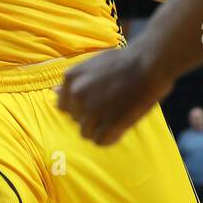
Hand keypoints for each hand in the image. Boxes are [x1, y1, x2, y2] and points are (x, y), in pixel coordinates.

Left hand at [56, 47, 172, 145]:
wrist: (148, 63)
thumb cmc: (124, 61)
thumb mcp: (92, 64)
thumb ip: (74, 80)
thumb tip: (54, 91)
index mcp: (70, 79)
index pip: (64, 106)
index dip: (80, 107)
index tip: (95, 102)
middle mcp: (76, 95)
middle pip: (76, 120)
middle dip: (91, 117)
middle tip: (111, 107)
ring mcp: (91, 111)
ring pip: (86, 133)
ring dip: (100, 128)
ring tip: (117, 116)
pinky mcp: (107, 123)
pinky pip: (100, 141)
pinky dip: (111, 137)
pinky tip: (121, 127)